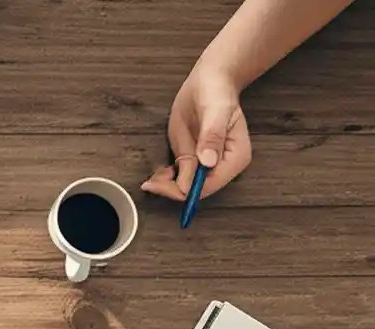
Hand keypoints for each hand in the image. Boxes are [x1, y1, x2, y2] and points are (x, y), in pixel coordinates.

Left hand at [142, 63, 251, 201]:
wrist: (208, 82)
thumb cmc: (216, 92)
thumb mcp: (216, 111)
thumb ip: (212, 136)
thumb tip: (208, 162)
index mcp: (235, 158)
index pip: (209, 185)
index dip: (185, 189)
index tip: (162, 183)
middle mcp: (222, 165)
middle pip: (196, 190)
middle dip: (172, 189)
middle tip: (150, 183)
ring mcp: (206, 164)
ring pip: (184, 186)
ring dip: (166, 186)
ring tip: (151, 179)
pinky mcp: (192, 159)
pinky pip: (178, 177)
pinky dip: (165, 179)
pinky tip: (156, 173)